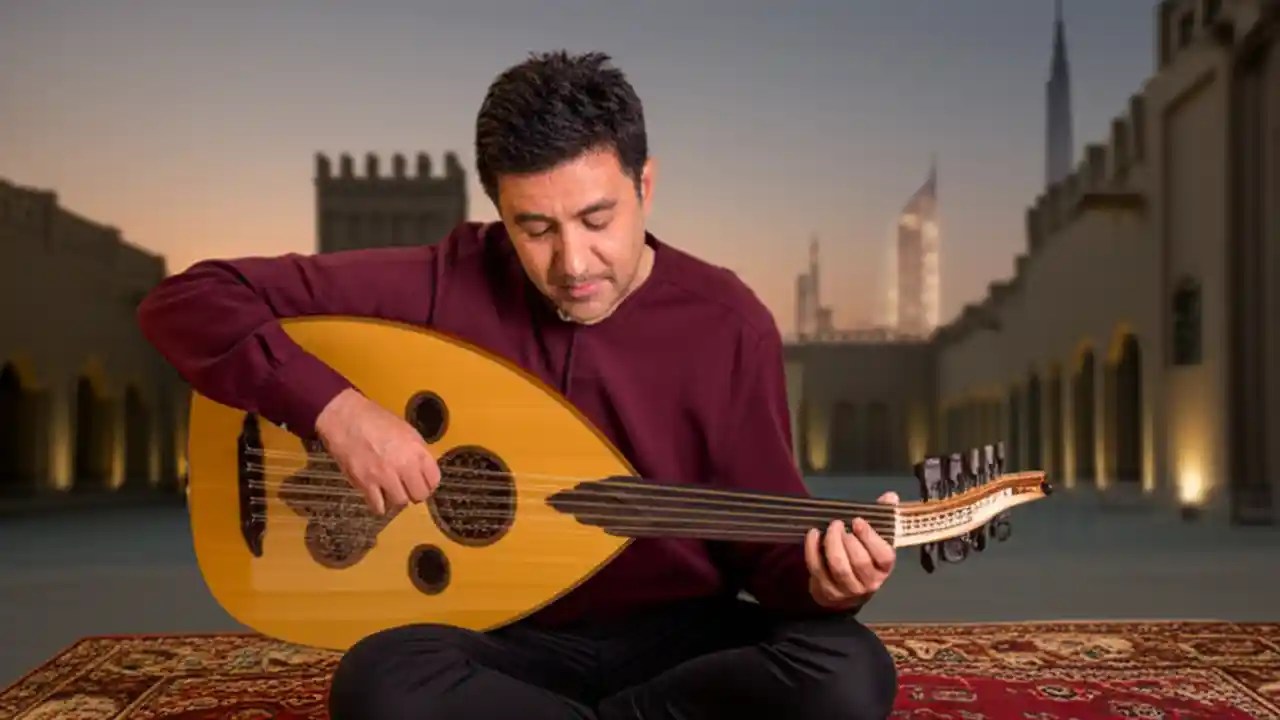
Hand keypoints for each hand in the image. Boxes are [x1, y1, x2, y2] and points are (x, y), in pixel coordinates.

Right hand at [314, 388, 440, 514]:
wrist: (346, 418)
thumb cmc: (375, 419)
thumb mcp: (406, 430)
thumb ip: (417, 451)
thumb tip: (423, 469)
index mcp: (416, 450)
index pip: (434, 479)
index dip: (429, 483)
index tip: (424, 483)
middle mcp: (403, 464)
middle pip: (420, 495)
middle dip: (415, 494)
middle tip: (408, 489)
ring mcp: (384, 475)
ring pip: (400, 503)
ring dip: (397, 499)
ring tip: (392, 492)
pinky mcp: (365, 483)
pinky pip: (378, 506)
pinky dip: (380, 505)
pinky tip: (378, 497)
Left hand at [805, 491, 898, 610]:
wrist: (845, 589)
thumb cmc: (863, 556)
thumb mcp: (875, 539)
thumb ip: (882, 516)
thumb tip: (891, 496)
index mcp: (884, 567)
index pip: (883, 556)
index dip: (870, 537)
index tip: (857, 521)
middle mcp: (870, 582)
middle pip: (859, 561)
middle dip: (846, 540)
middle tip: (838, 524)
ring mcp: (848, 590)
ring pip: (839, 567)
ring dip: (831, 544)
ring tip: (829, 528)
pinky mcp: (828, 592)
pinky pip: (818, 569)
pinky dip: (813, 550)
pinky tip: (813, 534)